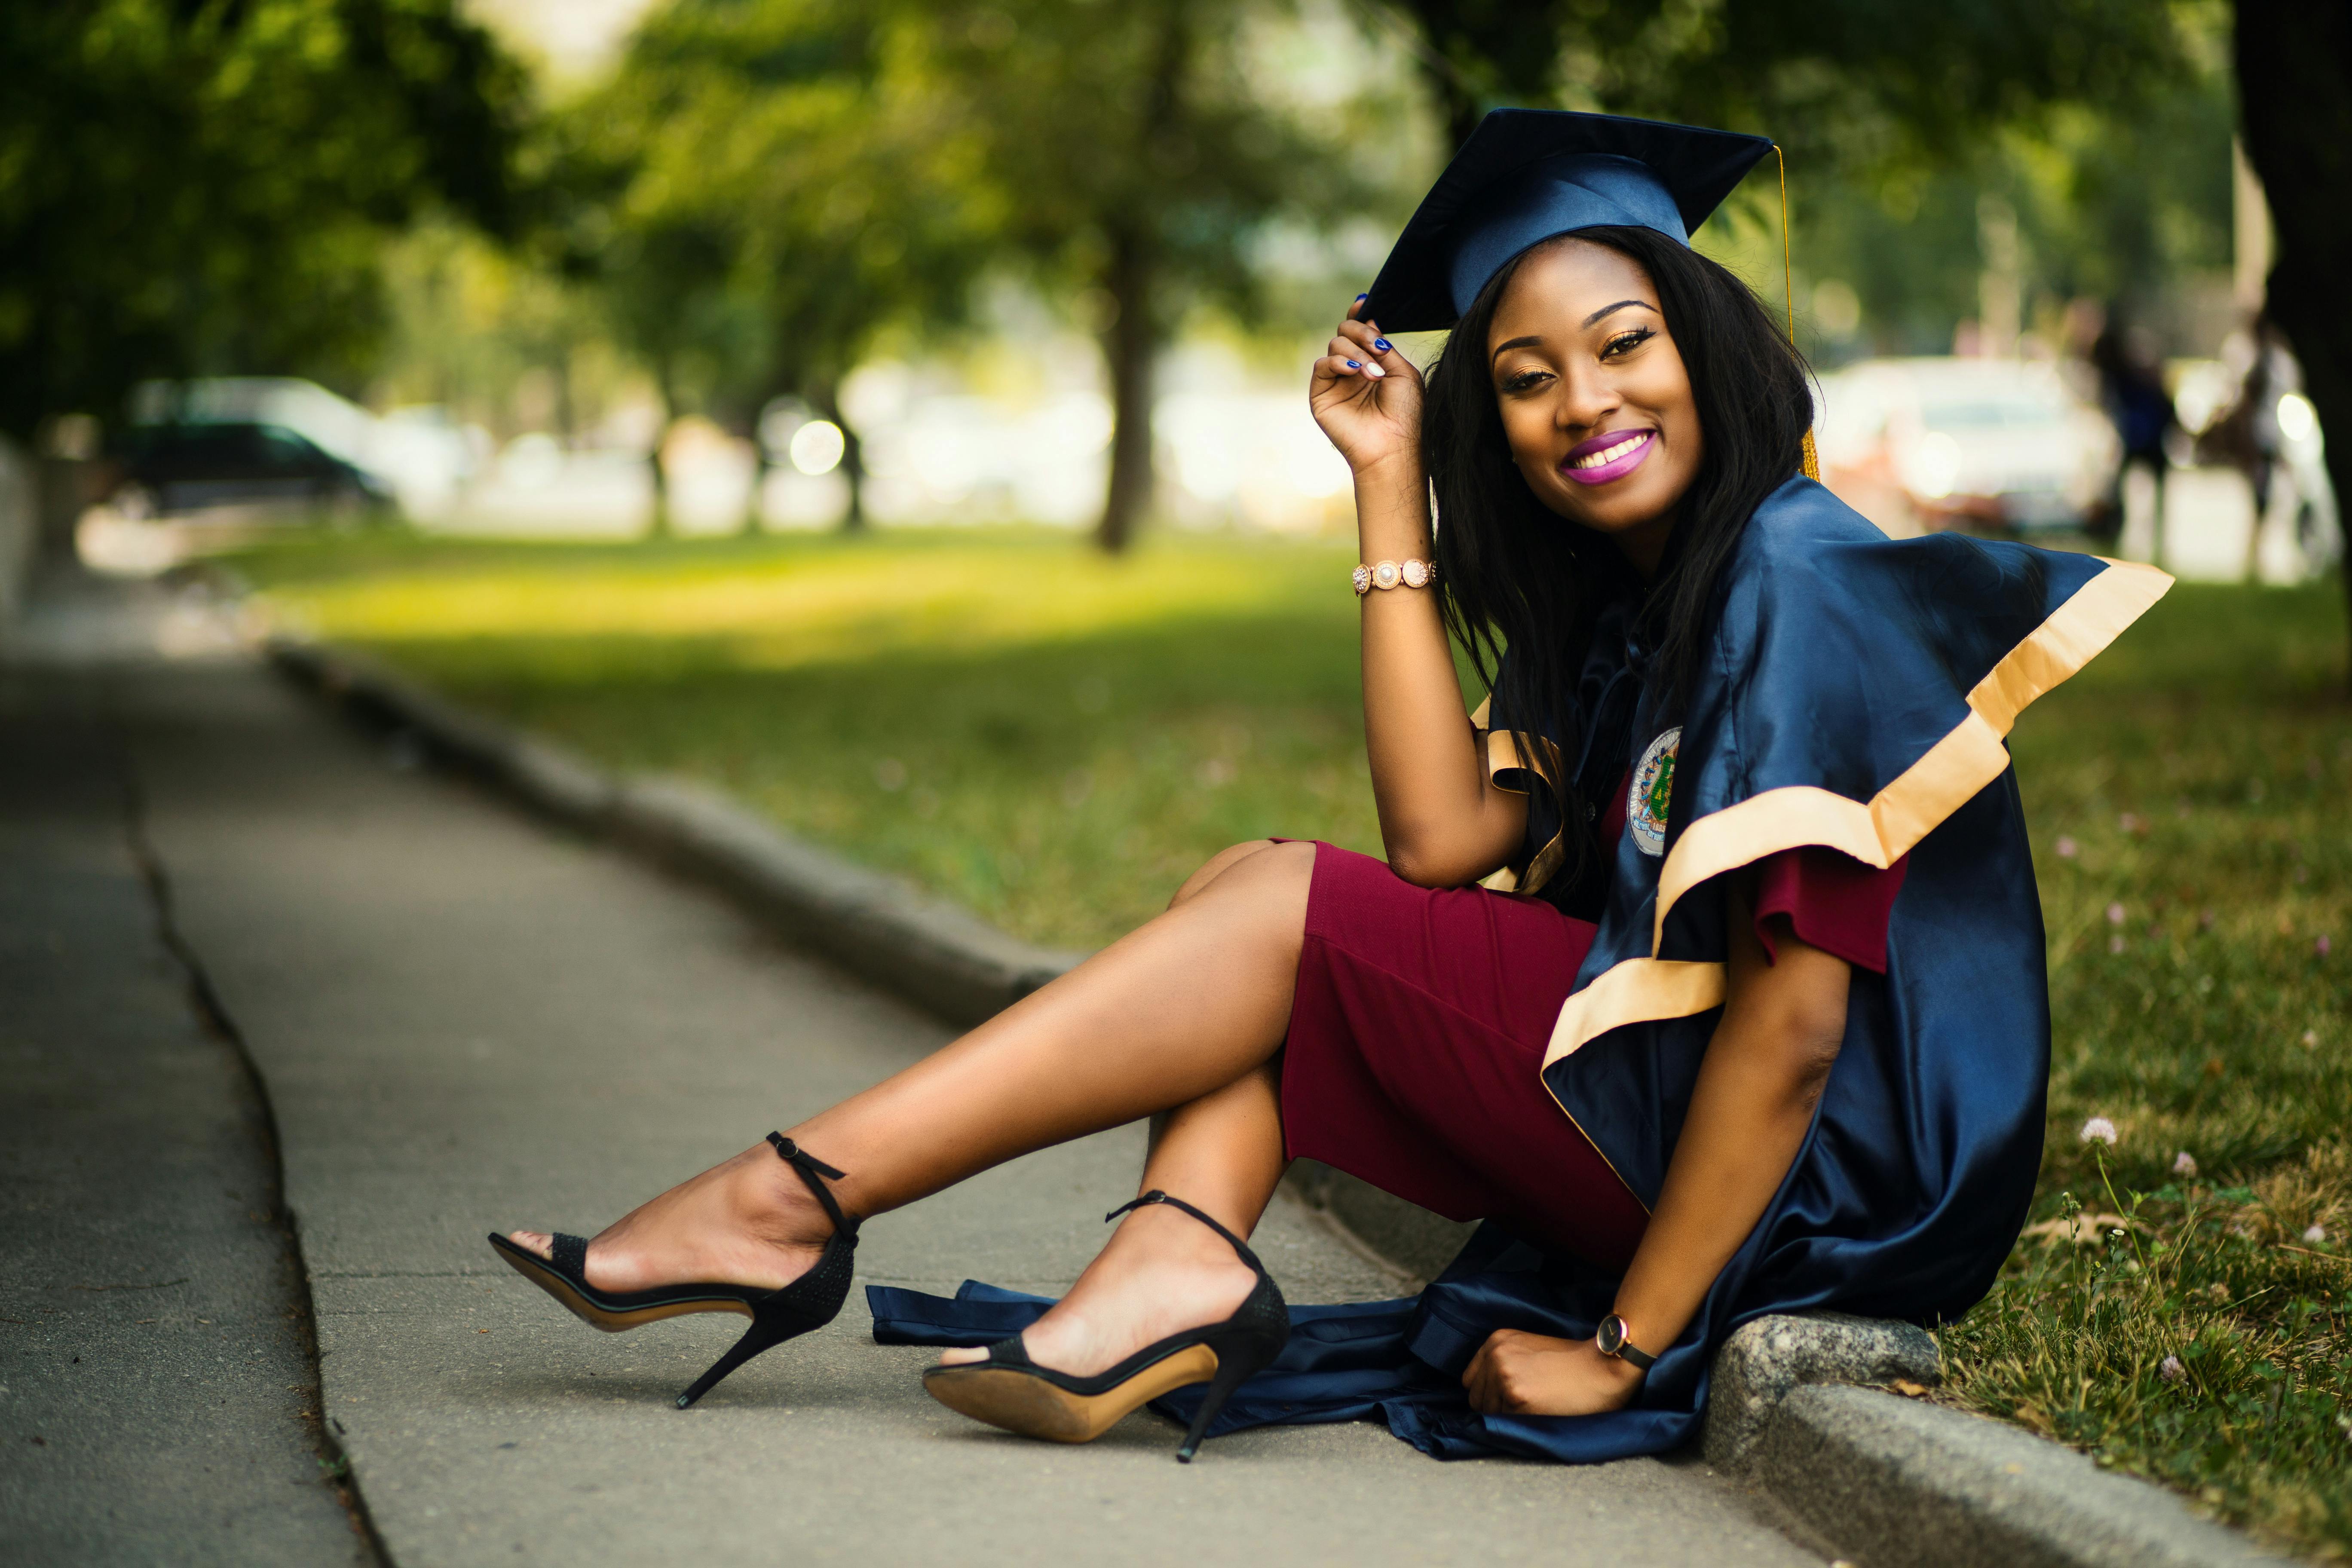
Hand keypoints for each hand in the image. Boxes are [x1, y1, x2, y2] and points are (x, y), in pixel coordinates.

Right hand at [1308, 300, 1423, 477]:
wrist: (1393, 446)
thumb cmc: (1405, 414)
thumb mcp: (1402, 371)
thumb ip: (1383, 346)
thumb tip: (1369, 318)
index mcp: (1372, 363)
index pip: (1359, 333)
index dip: (1358, 316)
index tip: (1362, 303)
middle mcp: (1352, 370)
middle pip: (1345, 331)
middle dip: (1363, 334)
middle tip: (1380, 350)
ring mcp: (1335, 382)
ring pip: (1335, 344)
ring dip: (1358, 353)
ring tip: (1375, 375)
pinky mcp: (1321, 394)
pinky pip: (1322, 364)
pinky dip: (1339, 361)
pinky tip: (1356, 372)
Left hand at [1461, 1329, 1644, 1416]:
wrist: (1604, 1368)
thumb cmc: (1573, 1361)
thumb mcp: (1529, 1348)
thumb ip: (1504, 1361)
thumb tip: (1483, 1390)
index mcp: (1496, 1341)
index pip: (1470, 1380)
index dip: (1489, 1392)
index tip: (1509, 1397)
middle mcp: (1495, 1356)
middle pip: (1476, 1399)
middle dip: (1497, 1406)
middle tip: (1529, 1403)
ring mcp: (1504, 1376)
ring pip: (1489, 1414)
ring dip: (1509, 1416)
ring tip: (1537, 1405)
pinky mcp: (1517, 1398)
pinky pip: (1506, 1423)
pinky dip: (1520, 1424)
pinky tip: (1541, 1412)